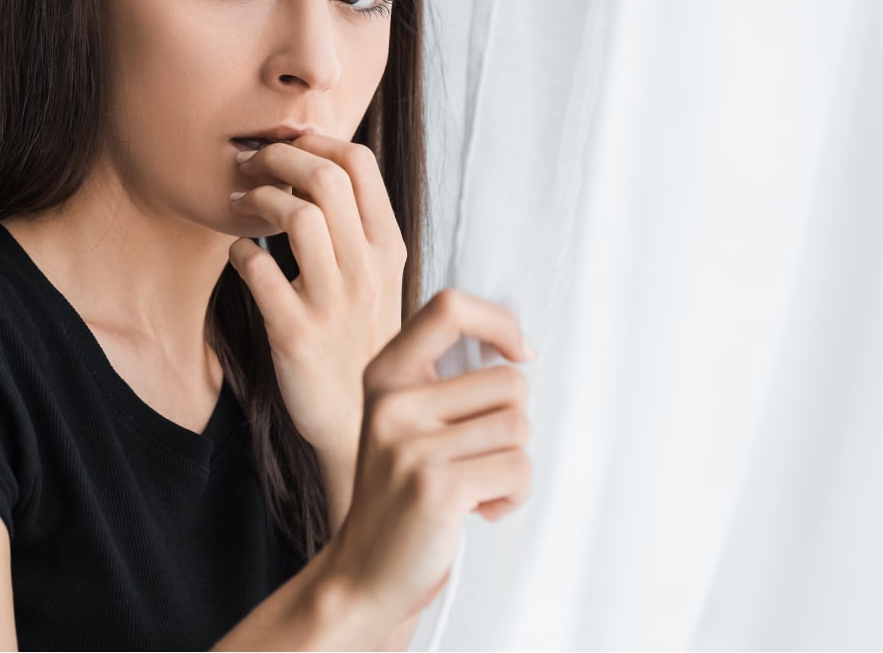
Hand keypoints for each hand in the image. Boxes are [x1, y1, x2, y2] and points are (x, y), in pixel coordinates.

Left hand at [226, 133, 407, 461]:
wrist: (358, 425)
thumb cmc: (361, 345)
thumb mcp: (380, 283)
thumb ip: (360, 232)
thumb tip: (321, 171)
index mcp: (389, 250)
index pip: (360, 164)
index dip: (317, 140)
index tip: (288, 146)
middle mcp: (368, 271)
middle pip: (326, 177)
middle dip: (279, 157)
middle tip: (252, 164)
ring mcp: (334, 303)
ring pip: (298, 215)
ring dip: (259, 197)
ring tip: (241, 203)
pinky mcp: (296, 334)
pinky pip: (258, 270)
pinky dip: (239, 251)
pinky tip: (237, 254)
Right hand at [321, 289, 534, 626]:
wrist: (364, 573)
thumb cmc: (400, 497)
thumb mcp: (405, 424)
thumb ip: (444, 383)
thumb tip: (518, 350)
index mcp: (385, 375)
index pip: (449, 307)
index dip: (498, 322)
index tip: (517, 353)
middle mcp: (392, 402)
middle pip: (508, 382)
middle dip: (512, 425)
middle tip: (479, 457)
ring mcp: (411, 444)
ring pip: (518, 427)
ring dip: (513, 464)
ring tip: (478, 486)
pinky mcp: (436, 485)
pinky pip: (517, 470)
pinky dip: (513, 496)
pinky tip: (479, 509)